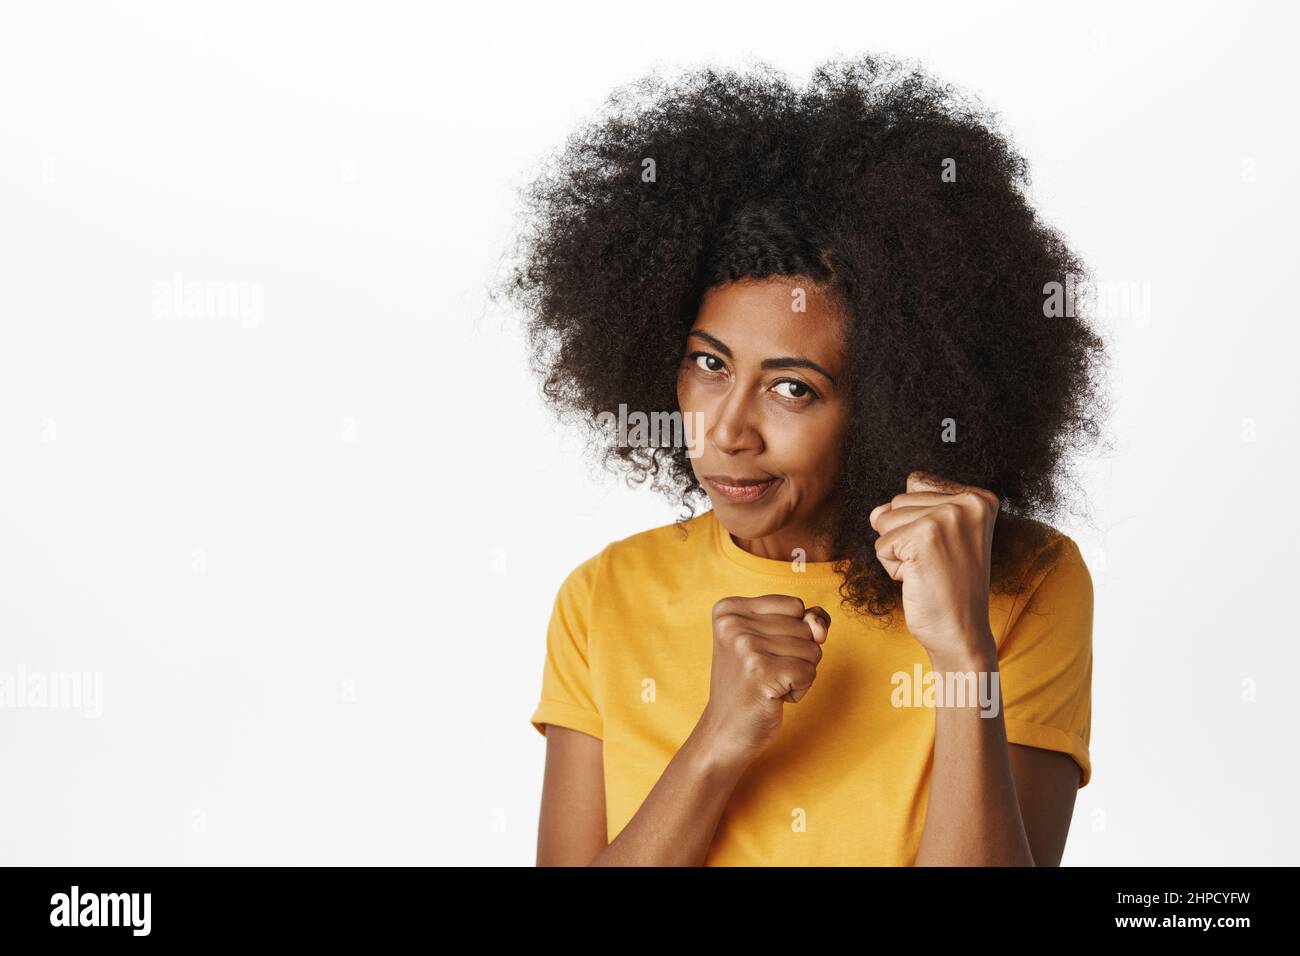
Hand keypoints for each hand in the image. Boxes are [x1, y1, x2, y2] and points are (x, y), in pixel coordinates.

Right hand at [696, 595, 829, 768]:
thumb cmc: (750, 684)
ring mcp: (746, 646)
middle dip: (796, 655)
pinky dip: (799, 690)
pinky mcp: (761, 672)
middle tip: (764, 673)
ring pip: (812, 649)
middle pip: (805, 627)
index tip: (762, 653)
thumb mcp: (771, 641)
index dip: (791, 634)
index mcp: (729, 608)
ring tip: (768, 684)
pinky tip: (773, 697)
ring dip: (798, 673)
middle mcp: (733, 623)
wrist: (724, 731)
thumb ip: (804, 621)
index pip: (795, 606)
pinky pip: (809, 672)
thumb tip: (820, 627)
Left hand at [869, 471, 999, 662]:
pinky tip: (920, 580)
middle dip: (906, 538)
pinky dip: (893, 568)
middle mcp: (968, 502)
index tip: (947, 552)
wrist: (961, 632)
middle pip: (898, 502)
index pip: (915, 487)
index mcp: (979, 499)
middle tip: (937, 565)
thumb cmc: (949, 588)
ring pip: (885, 521)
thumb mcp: (939, 539)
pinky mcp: (924, 536)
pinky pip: (881, 545)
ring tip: (929, 571)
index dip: (919, 526)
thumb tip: (877, 511)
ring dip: (898, 553)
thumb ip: (908, 511)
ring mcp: (947, 517)